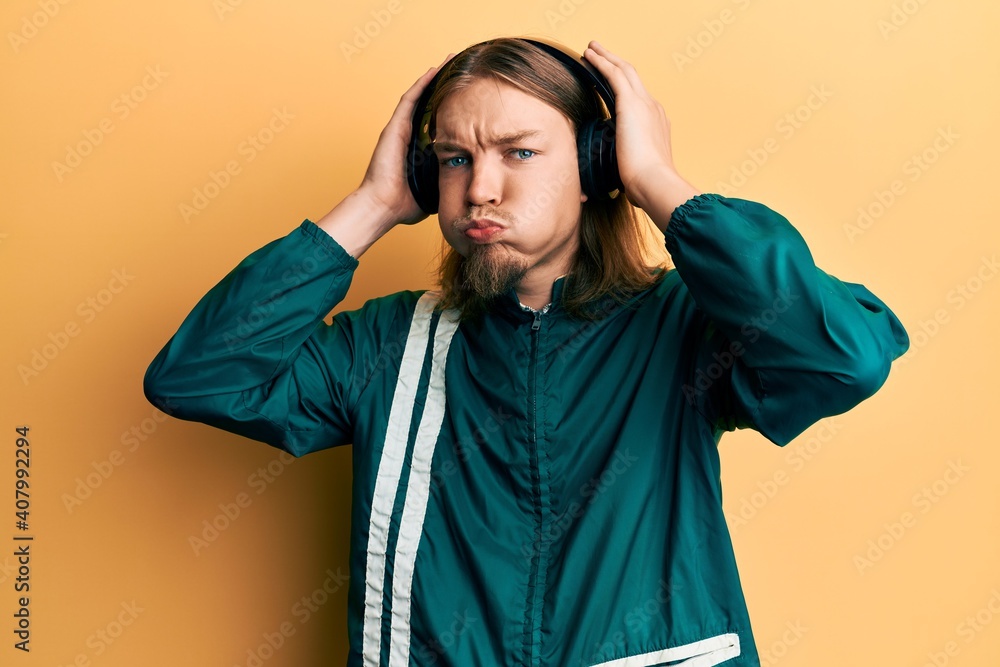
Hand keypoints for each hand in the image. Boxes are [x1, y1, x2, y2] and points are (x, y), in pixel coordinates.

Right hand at [357, 53, 453, 226]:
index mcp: (417, 149)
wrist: (382, 208)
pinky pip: (410, 100)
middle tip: (463, 70)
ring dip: (435, 78)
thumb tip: (466, 188)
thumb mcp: (434, 192)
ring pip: (420, 96)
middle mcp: (408, 135)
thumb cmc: (403, 206)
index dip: (452, 108)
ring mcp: (400, 129)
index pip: (437, 122)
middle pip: (429, 104)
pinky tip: (435, 70)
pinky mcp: (394, 128)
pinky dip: (422, 84)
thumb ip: (447, 185)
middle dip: (445, 87)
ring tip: (451, 61)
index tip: (469, 98)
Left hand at [582, 41, 698, 227]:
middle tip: (599, 53)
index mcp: (656, 124)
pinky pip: (614, 75)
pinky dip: (601, 62)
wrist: (654, 182)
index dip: (623, 87)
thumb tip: (620, 189)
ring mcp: (645, 104)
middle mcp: (653, 109)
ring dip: (606, 57)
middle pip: (632, 77)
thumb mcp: (635, 175)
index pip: (637, 98)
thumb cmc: (646, 186)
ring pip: (623, 71)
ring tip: (591, 49)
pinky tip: (589, 56)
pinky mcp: (632, 104)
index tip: (610, 82)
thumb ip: (628, 173)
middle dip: (615, 63)